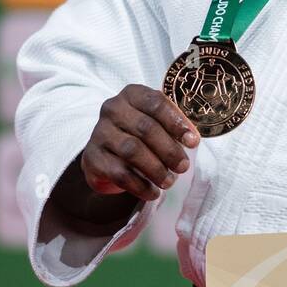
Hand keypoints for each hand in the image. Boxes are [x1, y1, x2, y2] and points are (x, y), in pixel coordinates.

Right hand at [80, 84, 199, 205]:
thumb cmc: (140, 134)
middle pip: (145, 128)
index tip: (194, 142)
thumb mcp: (156, 122)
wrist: (107, 155)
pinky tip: (152, 192)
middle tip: (183, 167)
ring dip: (155, 169)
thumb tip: (192, 139)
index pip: (156, 103)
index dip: (177, 123)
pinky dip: (139, 185)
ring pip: (132, 151)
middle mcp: (112, 109)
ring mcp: (100, 132)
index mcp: (132, 95)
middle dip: (169, 150)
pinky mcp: (92, 157)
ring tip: (169, 182)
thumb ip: (173, 126)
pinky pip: (119, 173)